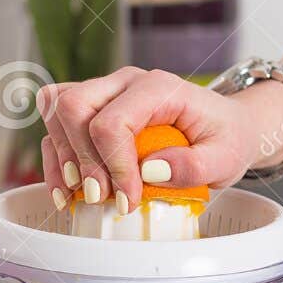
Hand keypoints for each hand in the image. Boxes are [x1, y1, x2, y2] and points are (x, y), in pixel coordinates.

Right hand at [35, 67, 282, 209]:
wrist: (225, 128)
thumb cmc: (225, 139)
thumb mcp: (226, 158)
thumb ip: (194, 166)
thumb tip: (150, 170)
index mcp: (158, 87)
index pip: (113, 121)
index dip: (113, 165)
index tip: (129, 200)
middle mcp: (124, 82)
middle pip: (73, 106)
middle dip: (80, 158)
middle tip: (102, 196)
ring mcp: (105, 92)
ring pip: (56, 109)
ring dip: (62, 157)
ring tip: (81, 195)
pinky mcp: (92, 110)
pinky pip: (55, 125)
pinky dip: (55, 159)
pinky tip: (67, 191)